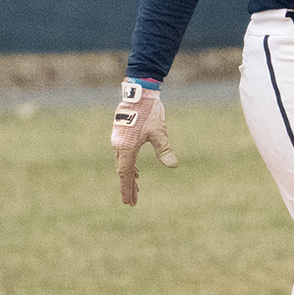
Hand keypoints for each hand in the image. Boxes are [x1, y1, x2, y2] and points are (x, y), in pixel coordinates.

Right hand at [111, 79, 177, 204]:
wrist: (139, 92)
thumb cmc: (149, 112)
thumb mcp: (159, 132)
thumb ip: (164, 150)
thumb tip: (174, 166)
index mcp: (127, 148)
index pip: (125, 174)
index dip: (127, 189)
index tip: (128, 202)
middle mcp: (120, 145)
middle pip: (123, 171)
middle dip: (128, 187)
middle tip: (132, 202)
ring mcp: (119, 140)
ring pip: (123, 163)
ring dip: (129, 177)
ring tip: (136, 189)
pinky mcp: (121, 134)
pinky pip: (123, 155)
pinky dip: (129, 165)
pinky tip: (136, 170)